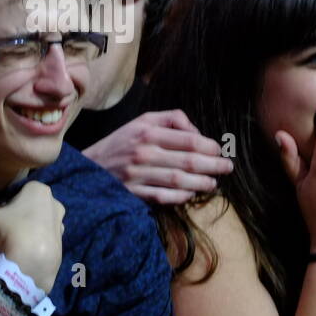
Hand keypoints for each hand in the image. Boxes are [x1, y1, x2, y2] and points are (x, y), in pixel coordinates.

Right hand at [0, 181, 64, 289]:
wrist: (31, 265)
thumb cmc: (10, 231)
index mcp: (39, 189)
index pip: (17, 190)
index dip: (3, 201)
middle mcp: (55, 202)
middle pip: (28, 205)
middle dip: (16, 214)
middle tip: (1, 227)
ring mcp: (61, 224)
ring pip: (37, 222)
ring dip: (26, 228)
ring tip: (11, 241)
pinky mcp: (62, 243)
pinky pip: (43, 238)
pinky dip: (33, 242)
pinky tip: (22, 251)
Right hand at [82, 109, 233, 204]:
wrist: (89, 167)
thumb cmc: (122, 143)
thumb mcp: (142, 121)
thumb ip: (171, 119)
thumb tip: (197, 131)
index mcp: (148, 131)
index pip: (189, 139)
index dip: (210, 147)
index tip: (220, 151)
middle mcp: (144, 152)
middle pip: (188, 161)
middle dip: (213, 166)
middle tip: (226, 168)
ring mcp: (138, 174)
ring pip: (179, 180)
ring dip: (201, 183)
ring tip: (213, 183)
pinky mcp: (133, 193)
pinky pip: (164, 196)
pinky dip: (181, 196)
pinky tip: (191, 193)